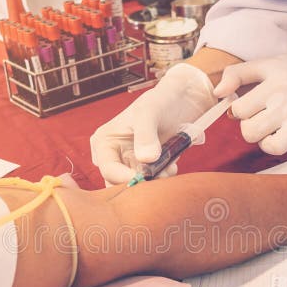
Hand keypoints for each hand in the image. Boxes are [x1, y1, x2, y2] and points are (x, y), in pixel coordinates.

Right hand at [90, 63, 215, 184]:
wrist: (182, 101)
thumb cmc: (160, 101)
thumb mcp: (149, 112)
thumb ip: (146, 135)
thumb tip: (146, 159)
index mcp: (104, 142)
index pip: (108, 170)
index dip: (126, 178)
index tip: (147, 177)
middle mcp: (113, 156)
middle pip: (118, 183)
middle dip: (140, 183)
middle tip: (161, 174)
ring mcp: (129, 163)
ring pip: (135, 186)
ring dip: (153, 182)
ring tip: (169, 166)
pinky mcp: (144, 168)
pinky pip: (149, 184)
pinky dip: (161, 179)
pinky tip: (171, 165)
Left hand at [213, 38, 286, 157]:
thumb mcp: (264, 64)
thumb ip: (235, 74)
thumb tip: (217, 93)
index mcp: (273, 85)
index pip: (239, 110)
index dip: (238, 110)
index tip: (248, 105)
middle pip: (251, 132)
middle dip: (249, 128)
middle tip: (260, 119)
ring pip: (274, 147)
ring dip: (268, 143)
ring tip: (273, 131)